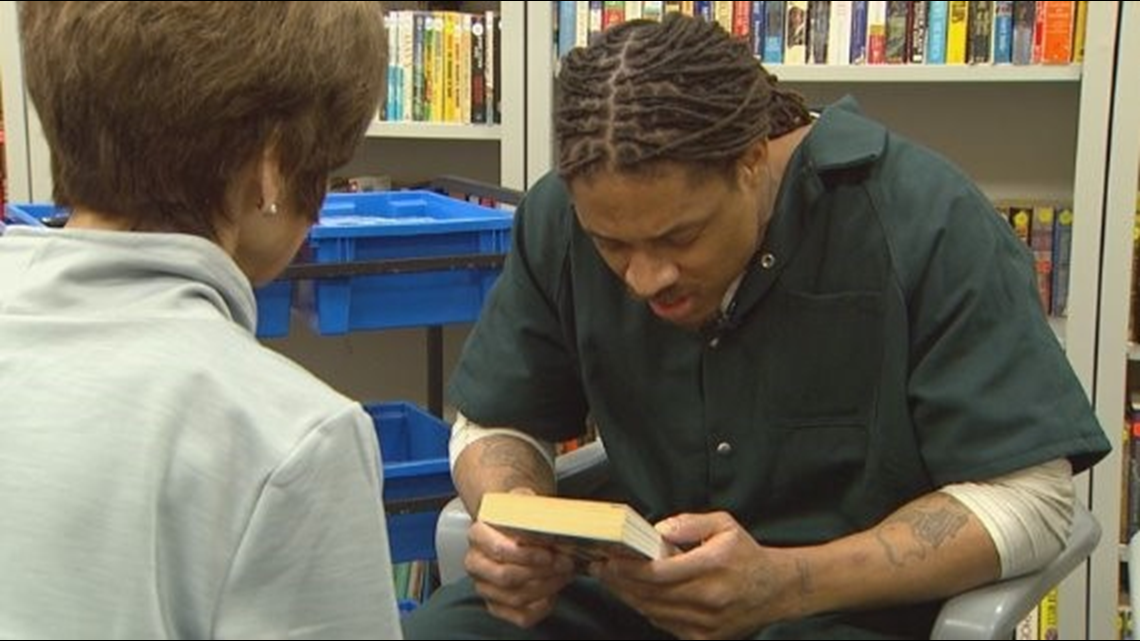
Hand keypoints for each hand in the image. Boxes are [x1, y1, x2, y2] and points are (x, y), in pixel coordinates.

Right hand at [465, 518, 575, 627]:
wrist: (515, 528)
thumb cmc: (520, 517)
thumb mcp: (525, 503)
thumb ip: (535, 512)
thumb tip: (554, 525)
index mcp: (478, 534)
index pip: (499, 550)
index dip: (526, 555)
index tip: (549, 554)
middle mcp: (476, 562)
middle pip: (506, 576)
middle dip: (540, 572)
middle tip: (564, 564)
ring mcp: (484, 586)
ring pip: (515, 597)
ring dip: (546, 587)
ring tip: (564, 574)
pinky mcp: (497, 605)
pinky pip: (521, 616)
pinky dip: (542, 607)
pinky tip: (553, 592)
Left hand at [590, 511, 794, 639]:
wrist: (776, 590)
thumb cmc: (746, 554)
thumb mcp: (723, 524)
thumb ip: (688, 524)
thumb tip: (657, 531)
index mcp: (713, 567)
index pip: (659, 573)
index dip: (629, 568)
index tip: (609, 559)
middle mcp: (710, 598)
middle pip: (650, 595)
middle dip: (620, 582)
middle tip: (600, 569)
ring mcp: (707, 623)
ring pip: (654, 612)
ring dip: (629, 597)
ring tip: (612, 580)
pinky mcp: (705, 638)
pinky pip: (665, 624)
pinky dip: (648, 610)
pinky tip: (638, 596)